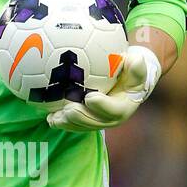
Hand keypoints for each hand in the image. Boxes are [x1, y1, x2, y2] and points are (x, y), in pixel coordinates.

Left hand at [47, 45, 161, 131]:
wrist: (125, 84)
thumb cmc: (129, 73)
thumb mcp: (136, 67)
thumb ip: (136, 66)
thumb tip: (134, 59)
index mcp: (124, 107)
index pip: (114, 110)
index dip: (102, 106)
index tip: (89, 98)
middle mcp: (112, 119)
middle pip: (95, 122)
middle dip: (81, 117)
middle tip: (69, 109)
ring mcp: (99, 122)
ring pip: (82, 126)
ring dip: (68, 123)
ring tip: (55, 117)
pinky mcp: (87, 122)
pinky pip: (74, 125)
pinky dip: (62, 122)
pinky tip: (50, 117)